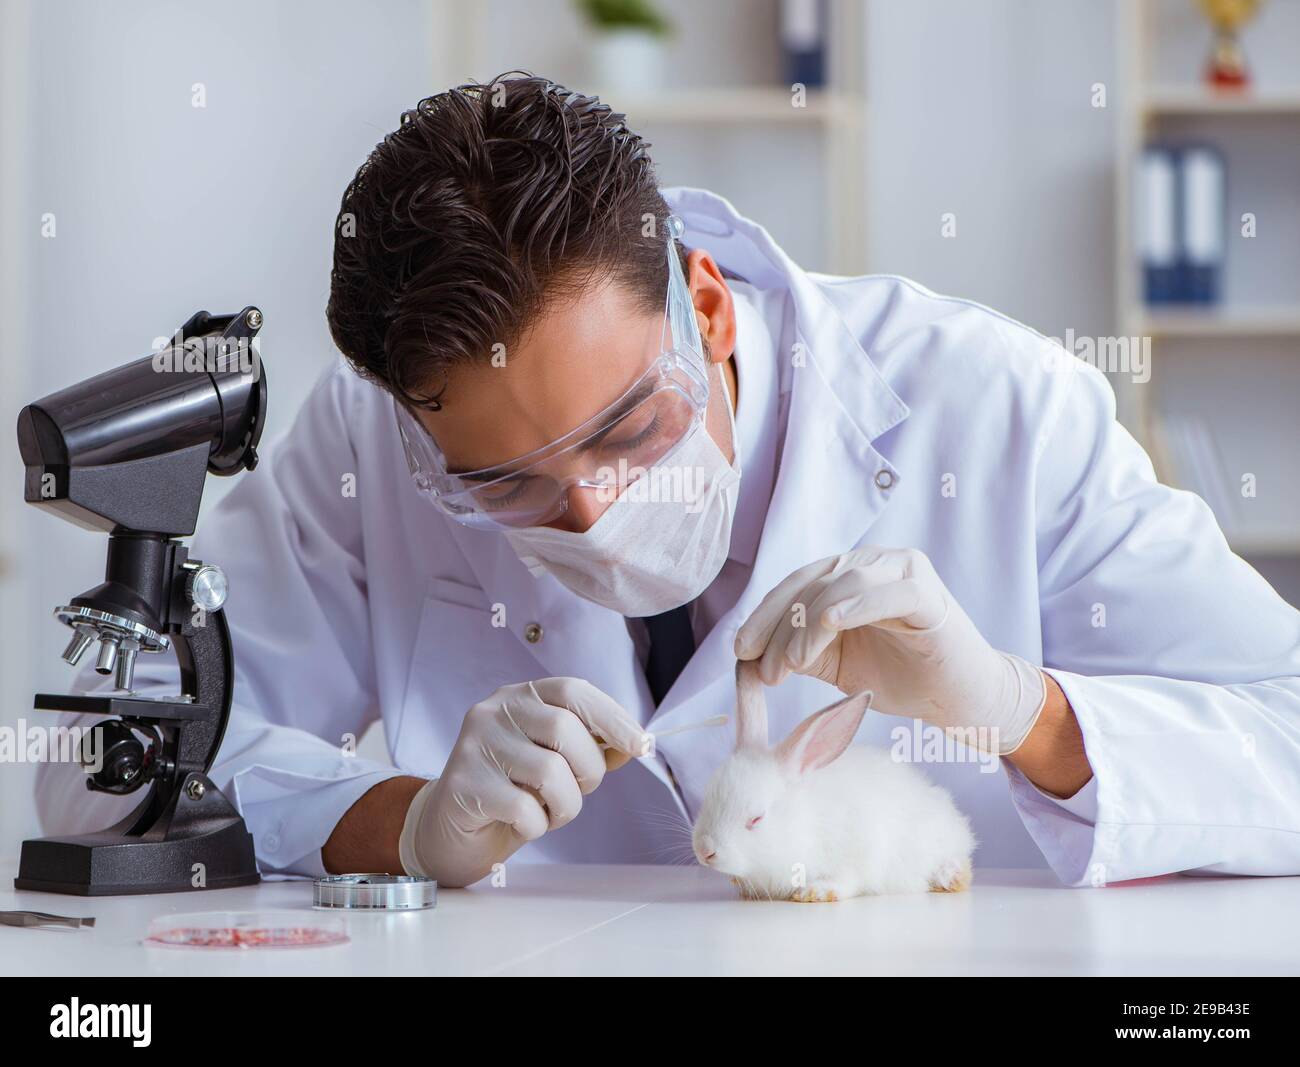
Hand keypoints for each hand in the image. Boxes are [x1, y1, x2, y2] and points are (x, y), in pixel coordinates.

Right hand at [398, 677, 646, 886]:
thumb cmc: (512, 791)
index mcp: (521, 697)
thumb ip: (590, 748)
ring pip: (549, 772)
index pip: (573, 691)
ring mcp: (474, 745)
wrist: (449, 829)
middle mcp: (494, 711)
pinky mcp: (463, 785)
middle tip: (577, 791)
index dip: (612, 716)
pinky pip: (524, 808)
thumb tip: (634, 744)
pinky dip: (537, 825)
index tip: (642, 744)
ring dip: (564, 804)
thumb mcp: (556, 763)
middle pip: (564, 729)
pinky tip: (522, 823)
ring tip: (548, 811)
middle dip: (588, 771)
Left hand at [735, 547, 1045, 753]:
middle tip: (765, 669)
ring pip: (842, 585)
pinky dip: (856, 604)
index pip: (795, 585)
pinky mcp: (927, 592)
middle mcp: (872, 563)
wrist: (960, 697)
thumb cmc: (900, 677)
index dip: (763, 616)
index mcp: (848, 576)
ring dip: (810, 625)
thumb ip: (801, 652)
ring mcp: (901, 571)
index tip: (740, 652)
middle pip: (812, 583)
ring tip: (794, 664)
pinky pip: (887, 591)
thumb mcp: (837, 665)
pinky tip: (831, 623)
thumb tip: (751, 655)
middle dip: (781, 627)